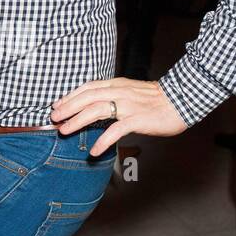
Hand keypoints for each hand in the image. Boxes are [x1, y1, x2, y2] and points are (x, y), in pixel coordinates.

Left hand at [50, 77, 187, 155]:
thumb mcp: (132, 92)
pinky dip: (103, 140)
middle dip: (67, 108)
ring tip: (65, 130)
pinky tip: (94, 150)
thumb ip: (115, 96)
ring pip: (96, 110)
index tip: (57, 105)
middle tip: (54, 118)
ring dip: (77, 121)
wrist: (182, 100)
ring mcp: (128, 106)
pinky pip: (116, 130)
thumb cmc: (157, 99)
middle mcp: (120, 92)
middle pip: (87, 97)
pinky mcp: (138, 119)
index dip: (70, 96)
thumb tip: (97, 104)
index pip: (88, 87)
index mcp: (117, 84)